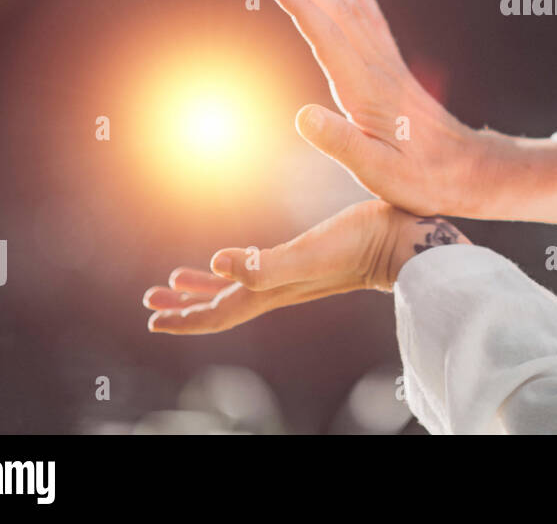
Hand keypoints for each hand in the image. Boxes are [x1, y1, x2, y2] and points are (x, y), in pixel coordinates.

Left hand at [143, 200, 468, 334]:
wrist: (404, 239)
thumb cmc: (361, 242)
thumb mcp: (310, 252)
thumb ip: (266, 264)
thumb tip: (218, 264)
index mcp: (274, 290)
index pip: (220, 314)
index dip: (185, 316)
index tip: (153, 316)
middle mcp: (280, 288)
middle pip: (223, 307)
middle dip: (186, 305)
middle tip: (153, 297)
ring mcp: (294, 277)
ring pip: (239, 291)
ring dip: (207, 290)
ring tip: (178, 281)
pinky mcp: (308, 261)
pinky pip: (260, 271)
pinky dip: (239, 269)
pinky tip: (238, 258)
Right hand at [267, 0, 489, 217]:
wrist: (471, 173)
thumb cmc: (422, 179)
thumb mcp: (377, 172)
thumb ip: (340, 142)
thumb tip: (302, 115)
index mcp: (367, 92)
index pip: (328, 40)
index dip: (302, 9)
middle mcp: (377, 69)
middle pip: (338, 12)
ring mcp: (387, 65)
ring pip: (353, 9)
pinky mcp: (394, 68)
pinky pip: (373, 19)